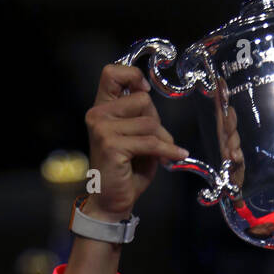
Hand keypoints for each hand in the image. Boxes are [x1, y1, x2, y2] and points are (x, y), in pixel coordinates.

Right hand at [82, 62, 188, 220]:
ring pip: (149, 122)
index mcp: (101, 108)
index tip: (145, 90)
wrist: (112, 201)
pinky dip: (167, 150)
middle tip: (161, 140)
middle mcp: (97, 114)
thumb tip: (152, 100)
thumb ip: (142, 116)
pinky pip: (150, 141)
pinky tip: (176, 156)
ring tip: (162, 153)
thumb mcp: (136, 136)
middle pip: (141, 100)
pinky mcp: (112, 145)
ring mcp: (102, 128)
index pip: (111, 73)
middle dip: (157, 121)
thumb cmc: (126, 170)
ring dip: (163, 139)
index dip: (132, 76)